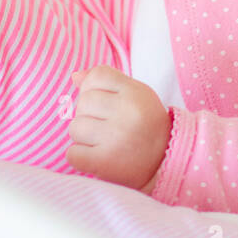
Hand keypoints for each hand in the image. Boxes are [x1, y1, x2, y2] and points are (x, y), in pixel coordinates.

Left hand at [66, 66, 170, 193]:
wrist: (165, 160)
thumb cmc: (146, 123)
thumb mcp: (136, 94)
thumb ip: (108, 81)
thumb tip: (75, 76)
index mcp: (136, 93)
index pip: (97, 76)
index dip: (93, 87)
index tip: (105, 102)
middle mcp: (127, 113)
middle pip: (83, 102)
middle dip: (88, 114)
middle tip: (107, 126)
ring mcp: (116, 138)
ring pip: (75, 127)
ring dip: (83, 137)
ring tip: (102, 141)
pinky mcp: (105, 162)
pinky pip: (72, 153)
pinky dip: (79, 156)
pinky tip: (96, 156)